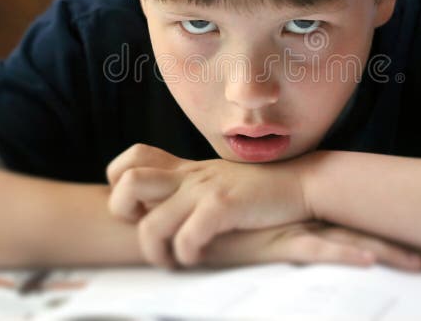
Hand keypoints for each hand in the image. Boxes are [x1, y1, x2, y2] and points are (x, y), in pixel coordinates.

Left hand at [106, 143, 311, 267]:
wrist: (301, 185)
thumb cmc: (260, 192)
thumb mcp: (219, 181)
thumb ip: (191, 188)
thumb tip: (163, 210)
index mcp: (185, 168)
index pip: (132, 159)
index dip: (119, 183)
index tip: (138, 209)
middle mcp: (189, 175)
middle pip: (128, 183)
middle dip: (123, 214)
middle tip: (146, 232)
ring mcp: (205, 188)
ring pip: (151, 224)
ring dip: (155, 251)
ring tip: (172, 260)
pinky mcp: (223, 205)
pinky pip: (186, 238)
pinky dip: (187, 255)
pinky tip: (201, 256)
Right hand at [201, 220, 420, 271]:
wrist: (185, 218)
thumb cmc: (217, 225)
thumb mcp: (253, 230)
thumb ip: (277, 233)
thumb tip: (300, 239)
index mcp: (303, 217)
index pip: (352, 221)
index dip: (384, 228)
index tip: (419, 239)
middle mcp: (305, 220)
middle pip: (361, 228)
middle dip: (398, 240)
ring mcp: (293, 230)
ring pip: (349, 239)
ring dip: (385, 249)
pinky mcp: (276, 242)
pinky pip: (316, 249)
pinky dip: (344, 253)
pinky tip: (368, 260)